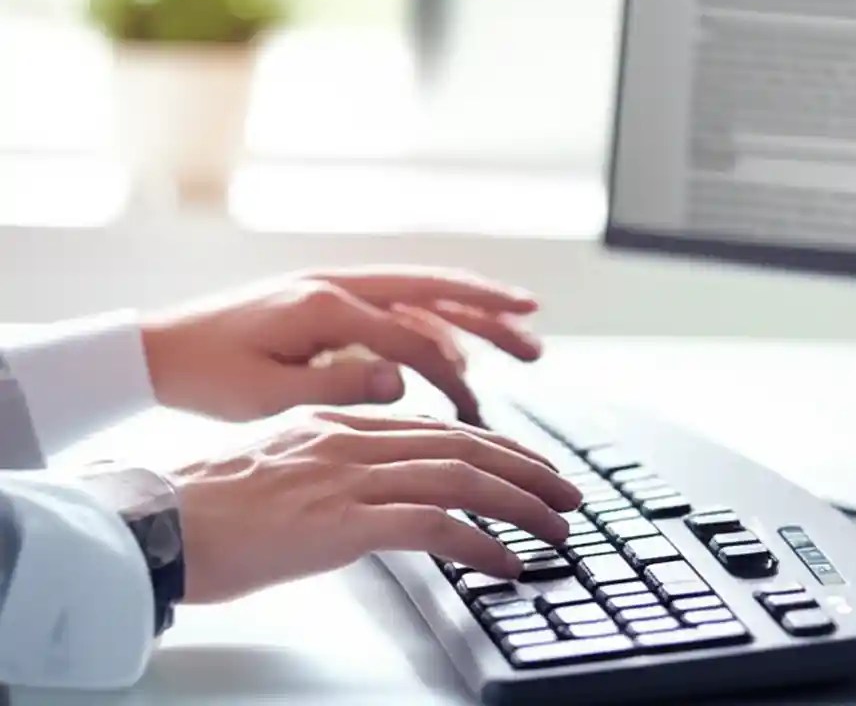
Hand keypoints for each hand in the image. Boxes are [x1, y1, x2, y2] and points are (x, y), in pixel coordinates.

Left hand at [141, 267, 542, 423]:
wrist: (158, 350)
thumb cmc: (207, 374)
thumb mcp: (268, 393)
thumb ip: (340, 385)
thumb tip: (404, 383)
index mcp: (324, 304)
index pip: (409, 335)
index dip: (448, 370)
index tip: (476, 405)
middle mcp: (338, 287)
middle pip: (432, 292)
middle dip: (488, 311)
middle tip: (534, 331)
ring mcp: (337, 292)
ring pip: (422, 298)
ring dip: (471, 319)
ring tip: (520, 341)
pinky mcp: (332, 306)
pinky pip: (400, 312)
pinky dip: (436, 330)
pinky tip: (457, 359)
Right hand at [170, 410, 581, 603]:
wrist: (154, 524)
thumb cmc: (210, 507)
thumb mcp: (284, 466)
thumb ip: (338, 464)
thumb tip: (380, 486)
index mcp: (341, 421)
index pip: (442, 428)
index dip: (499, 447)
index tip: (533, 469)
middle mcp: (354, 438)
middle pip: (466, 445)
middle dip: (529, 471)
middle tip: (569, 497)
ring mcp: (349, 476)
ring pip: (462, 477)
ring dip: (522, 506)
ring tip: (557, 531)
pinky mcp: (341, 521)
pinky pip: (434, 525)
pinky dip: (482, 543)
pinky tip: (508, 564)